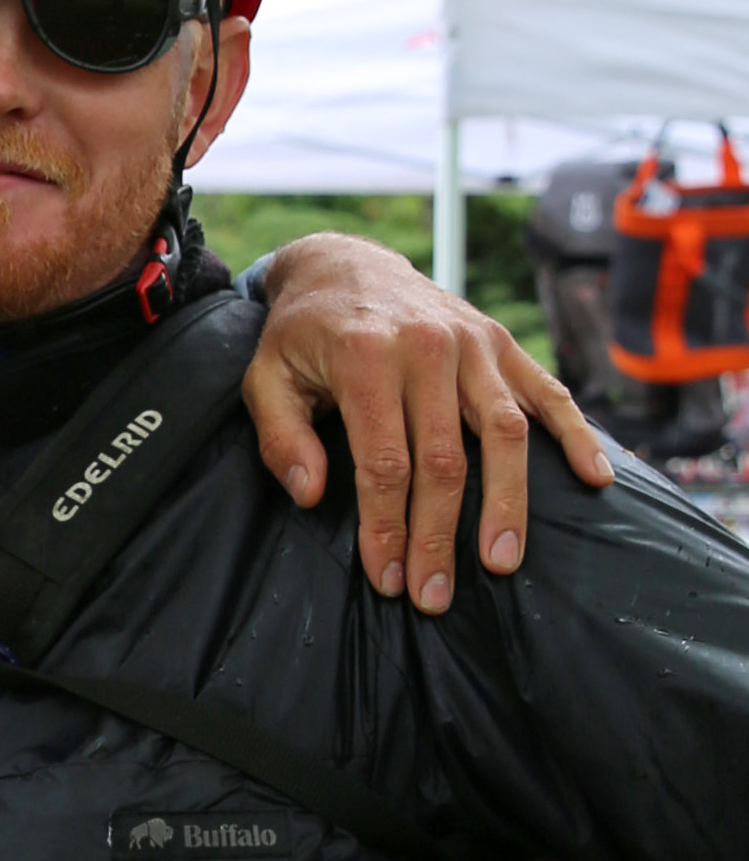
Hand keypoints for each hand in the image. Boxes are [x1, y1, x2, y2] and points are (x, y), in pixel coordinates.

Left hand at [244, 232, 612, 614]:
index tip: (388, 579)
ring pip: (505, 433)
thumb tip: (310, 494)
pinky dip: (578, 434)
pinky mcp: (501, 342)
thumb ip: (279, 435)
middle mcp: (424, 346)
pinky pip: (548, 391)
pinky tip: (596, 479)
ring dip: (507, 504)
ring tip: (501, 562)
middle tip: (436, 595)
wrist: (344, 265)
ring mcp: (471, 342)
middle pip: (445, 459)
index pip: (384, 460)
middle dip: (439, 535)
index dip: (387, 526)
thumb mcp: (265, 376)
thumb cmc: (302, 334)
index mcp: (363, 355)